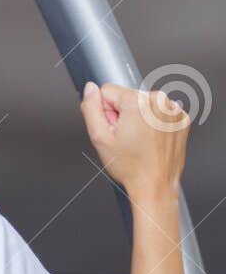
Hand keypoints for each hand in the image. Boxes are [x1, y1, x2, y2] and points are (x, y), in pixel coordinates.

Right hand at [80, 81, 189, 201]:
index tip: (114, 129)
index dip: (105, 112)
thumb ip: (91, 108)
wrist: (155, 184)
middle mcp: (159, 101)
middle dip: (123, 114)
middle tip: (126, 137)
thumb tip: (90, 89)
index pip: (108, 91)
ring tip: (139, 140)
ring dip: (139, 119)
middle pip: (127, 97)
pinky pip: (159, 113)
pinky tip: (152, 140)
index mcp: (138, 102)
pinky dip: (154, 124)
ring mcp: (173, 110)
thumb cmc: (130, 166)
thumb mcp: (99, 137)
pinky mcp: (181, 119)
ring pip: (143, 105)